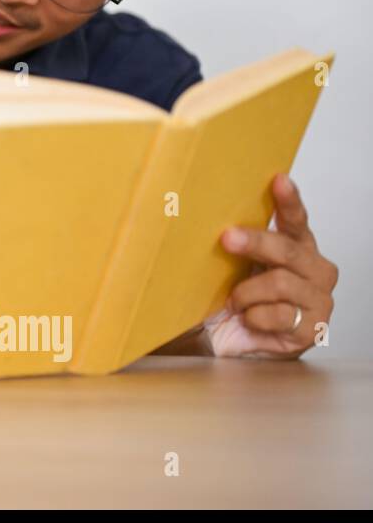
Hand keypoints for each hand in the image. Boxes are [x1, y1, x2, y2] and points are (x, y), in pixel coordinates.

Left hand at [206, 174, 337, 358]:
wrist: (230, 342)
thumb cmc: (233, 299)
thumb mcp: (230, 266)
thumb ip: (233, 243)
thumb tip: (203, 213)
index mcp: (296, 248)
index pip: (296, 220)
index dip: (289, 201)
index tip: (279, 180)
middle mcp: (315, 270)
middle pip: (287, 249)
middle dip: (255, 242)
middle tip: (227, 238)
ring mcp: (318, 300)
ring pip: (280, 283)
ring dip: (246, 293)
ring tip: (235, 302)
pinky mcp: (313, 328)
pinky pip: (280, 315)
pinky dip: (255, 317)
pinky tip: (250, 320)